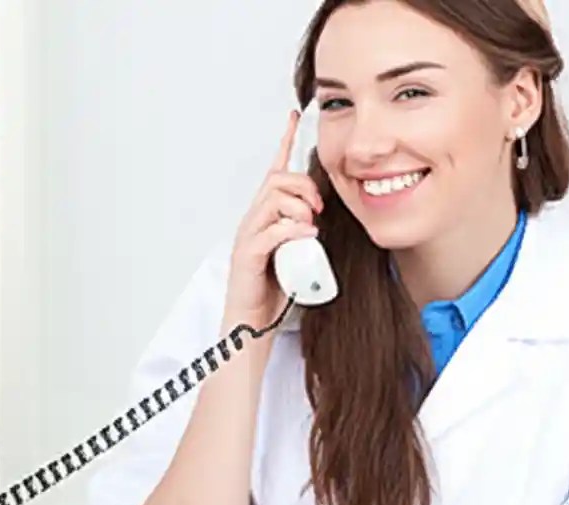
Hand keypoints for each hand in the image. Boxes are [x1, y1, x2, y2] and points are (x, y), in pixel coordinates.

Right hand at [224, 110, 323, 328]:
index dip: (284, 141)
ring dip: (299, 208)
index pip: (274, 170)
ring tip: (311, 227)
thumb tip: (320, 215)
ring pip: (274, 200)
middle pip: (278, 180)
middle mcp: (254, 219)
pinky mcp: (248, 255)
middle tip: (319, 208)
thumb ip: (305, 229)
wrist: (252, 324)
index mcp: (266, 215)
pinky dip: (292, 230)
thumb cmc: (274, 289)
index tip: (294, 116)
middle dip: (304, 186)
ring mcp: (249, 236)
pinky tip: (307, 236)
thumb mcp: (298, 250)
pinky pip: (271, 231)